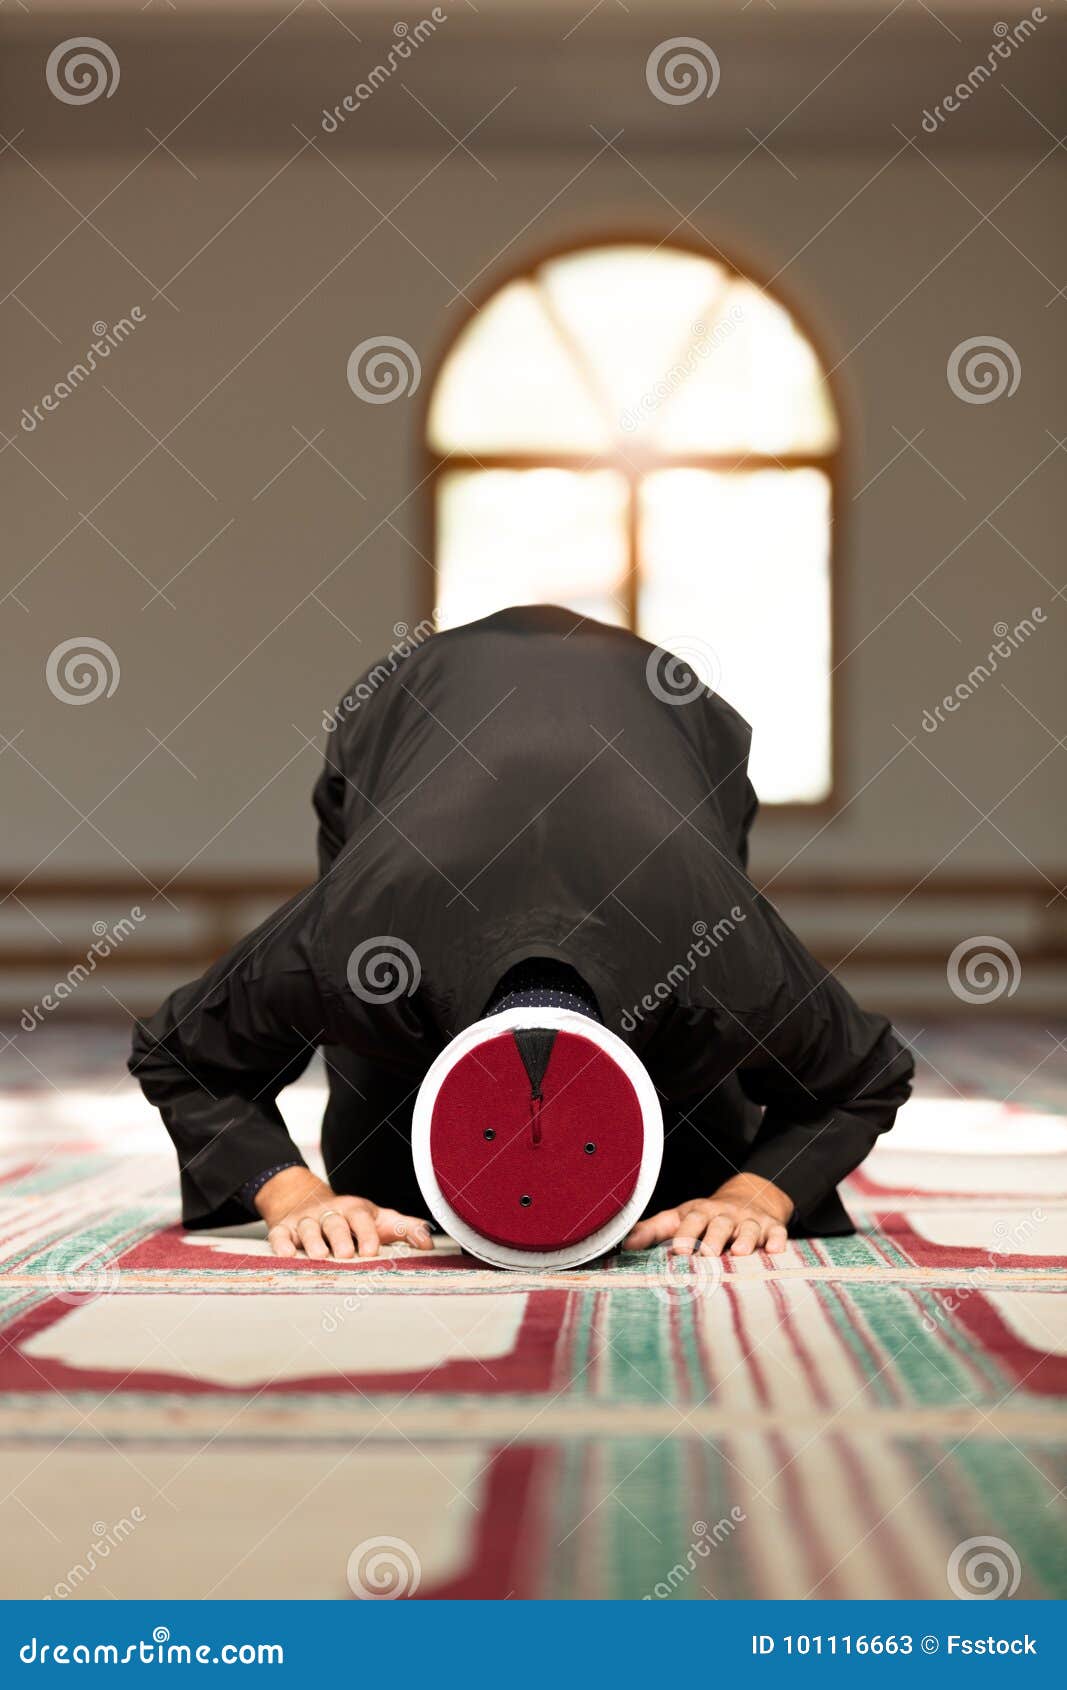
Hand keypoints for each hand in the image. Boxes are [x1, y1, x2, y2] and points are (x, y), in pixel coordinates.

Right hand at [255, 1168, 433, 1259]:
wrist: (308, 1202)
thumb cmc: (352, 1218)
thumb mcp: (379, 1219)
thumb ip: (405, 1228)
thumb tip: (429, 1243)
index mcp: (355, 1209)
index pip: (363, 1218)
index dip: (368, 1233)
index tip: (372, 1251)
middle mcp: (330, 1212)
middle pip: (335, 1222)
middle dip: (341, 1237)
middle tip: (346, 1255)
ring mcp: (306, 1220)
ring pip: (308, 1228)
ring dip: (313, 1242)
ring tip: (320, 1257)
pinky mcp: (284, 1229)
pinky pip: (280, 1234)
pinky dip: (282, 1243)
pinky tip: (286, 1255)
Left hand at [622, 1172, 793, 1257]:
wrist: (748, 1196)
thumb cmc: (706, 1216)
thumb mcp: (680, 1217)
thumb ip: (653, 1231)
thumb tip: (623, 1244)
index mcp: (701, 1212)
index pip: (691, 1221)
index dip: (685, 1234)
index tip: (677, 1250)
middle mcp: (725, 1214)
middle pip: (720, 1224)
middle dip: (714, 1238)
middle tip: (708, 1254)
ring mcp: (750, 1220)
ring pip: (749, 1228)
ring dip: (745, 1239)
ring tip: (740, 1253)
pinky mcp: (772, 1227)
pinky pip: (777, 1232)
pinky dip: (777, 1240)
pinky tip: (775, 1251)